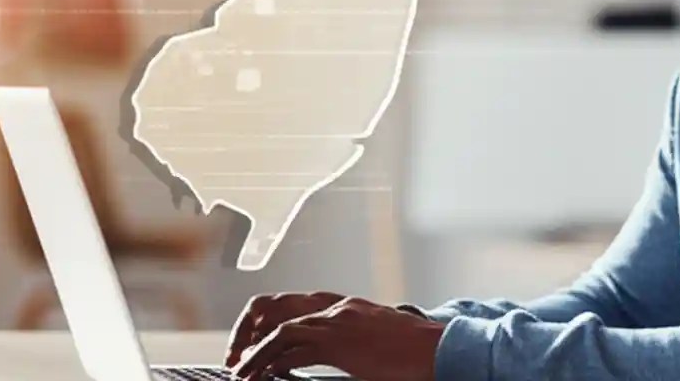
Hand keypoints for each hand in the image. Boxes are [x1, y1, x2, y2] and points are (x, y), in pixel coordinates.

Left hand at [230, 296, 445, 380]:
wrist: (440, 349)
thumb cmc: (418, 351)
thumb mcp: (380, 340)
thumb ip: (357, 343)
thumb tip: (348, 358)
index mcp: (348, 305)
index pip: (297, 306)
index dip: (271, 324)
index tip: (257, 345)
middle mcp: (338, 308)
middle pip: (279, 307)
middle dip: (252, 331)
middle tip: (239, 357)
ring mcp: (336, 322)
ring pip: (279, 330)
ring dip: (254, 352)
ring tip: (241, 372)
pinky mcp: (336, 342)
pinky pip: (290, 348)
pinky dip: (268, 361)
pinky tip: (259, 375)